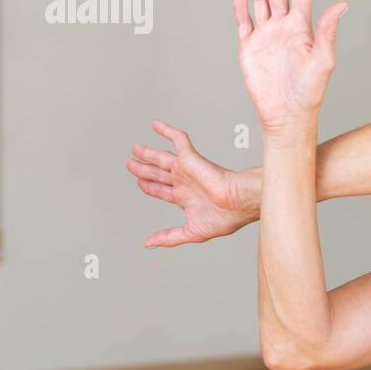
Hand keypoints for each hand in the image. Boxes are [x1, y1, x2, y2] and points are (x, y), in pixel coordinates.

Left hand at [128, 120, 259, 247]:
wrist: (240, 201)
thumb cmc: (226, 217)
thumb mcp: (192, 232)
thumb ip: (169, 237)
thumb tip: (149, 244)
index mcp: (187, 198)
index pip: (163, 191)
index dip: (150, 187)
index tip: (140, 183)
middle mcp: (186, 182)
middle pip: (158, 174)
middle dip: (144, 169)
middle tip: (131, 163)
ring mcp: (187, 169)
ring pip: (161, 158)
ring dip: (148, 153)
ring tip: (135, 148)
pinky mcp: (190, 158)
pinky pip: (177, 140)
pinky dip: (166, 131)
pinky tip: (155, 125)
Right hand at [233, 0, 348, 135]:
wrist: (287, 115)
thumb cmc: (309, 93)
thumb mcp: (323, 62)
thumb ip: (328, 32)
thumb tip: (341, 5)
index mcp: (303, 26)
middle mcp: (284, 26)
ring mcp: (266, 35)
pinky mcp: (249, 47)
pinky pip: (244, 20)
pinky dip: (240, 4)